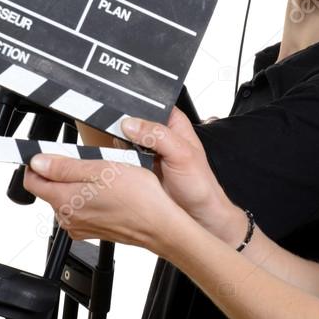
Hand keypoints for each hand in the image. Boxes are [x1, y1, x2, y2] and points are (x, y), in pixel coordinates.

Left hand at [23, 153, 183, 253]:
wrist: (159, 224)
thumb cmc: (138, 198)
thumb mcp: (100, 170)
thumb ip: (64, 167)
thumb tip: (38, 162)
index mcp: (64, 200)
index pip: (32, 180)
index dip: (38, 163)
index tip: (49, 153)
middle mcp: (67, 217)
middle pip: (50, 189)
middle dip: (63, 172)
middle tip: (90, 162)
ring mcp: (80, 226)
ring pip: (67, 198)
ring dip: (79, 185)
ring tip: (104, 177)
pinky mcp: (92, 230)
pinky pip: (82, 209)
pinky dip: (90, 198)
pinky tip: (110, 192)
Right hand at [121, 109, 247, 245]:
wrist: (197, 215)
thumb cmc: (200, 185)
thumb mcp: (182, 155)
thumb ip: (158, 136)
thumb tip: (132, 124)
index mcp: (174, 122)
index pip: (150, 103)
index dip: (136, 105)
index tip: (122, 113)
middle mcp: (159, 134)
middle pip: (133, 121)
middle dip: (124, 128)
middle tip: (121, 138)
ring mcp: (146, 151)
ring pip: (124, 139)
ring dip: (119, 146)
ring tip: (124, 154)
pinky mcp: (137, 167)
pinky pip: (120, 158)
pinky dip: (117, 161)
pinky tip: (120, 166)